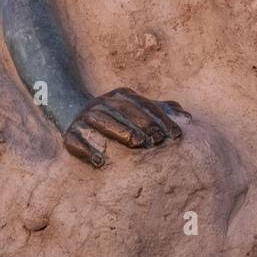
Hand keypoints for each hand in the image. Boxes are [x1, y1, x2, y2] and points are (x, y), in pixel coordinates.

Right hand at [63, 87, 189, 167]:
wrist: (72, 112)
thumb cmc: (116, 116)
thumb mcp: (137, 109)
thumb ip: (160, 111)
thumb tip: (187, 116)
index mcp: (121, 95)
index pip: (143, 104)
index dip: (160, 118)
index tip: (175, 135)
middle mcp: (102, 102)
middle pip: (123, 109)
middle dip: (142, 124)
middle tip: (157, 140)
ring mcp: (84, 116)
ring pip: (100, 120)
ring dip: (119, 131)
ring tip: (136, 145)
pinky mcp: (69, 133)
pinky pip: (75, 140)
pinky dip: (86, 150)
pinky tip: (99, 161)